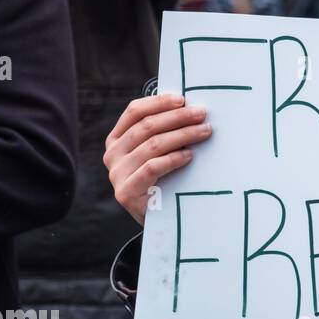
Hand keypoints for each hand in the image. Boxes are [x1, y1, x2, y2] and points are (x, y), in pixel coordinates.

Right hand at [104, 94, 211, 223]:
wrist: (160, 219)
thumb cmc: (164, 179)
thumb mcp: (160, 153)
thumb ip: (164, 132)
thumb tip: (191, 107)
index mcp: (117, 139)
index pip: (134, 112)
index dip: (158, 102)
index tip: (182, 99)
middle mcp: (112, 154)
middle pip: (146, 126)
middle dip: (178, 117)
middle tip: (202, 114)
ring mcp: (117, 174)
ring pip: (152, 145)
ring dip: (182, 135)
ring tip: (205, 131)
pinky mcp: (126, 192)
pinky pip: (152, 168)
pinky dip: (173, 158)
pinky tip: (190, 155)